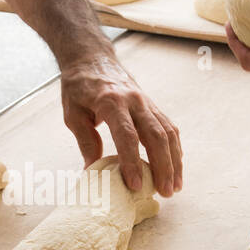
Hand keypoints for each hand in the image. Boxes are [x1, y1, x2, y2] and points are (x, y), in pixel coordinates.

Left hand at [60, 54, 182, 195]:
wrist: (92, 58)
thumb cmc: (79, 86)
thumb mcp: (73, 114)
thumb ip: (86, 142)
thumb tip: (92, 171)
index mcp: (111, 102)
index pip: (127, 135)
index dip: (133, 162)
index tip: (135, 185)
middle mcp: (134, 101)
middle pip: (156, 135)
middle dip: (163, 166)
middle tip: (165, 192)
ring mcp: (147, 102)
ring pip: (168, 132)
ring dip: (174, 161)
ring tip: (174, 187)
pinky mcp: (153, 105)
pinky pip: (169, 127)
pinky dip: (175, 149)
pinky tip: (175, 168)